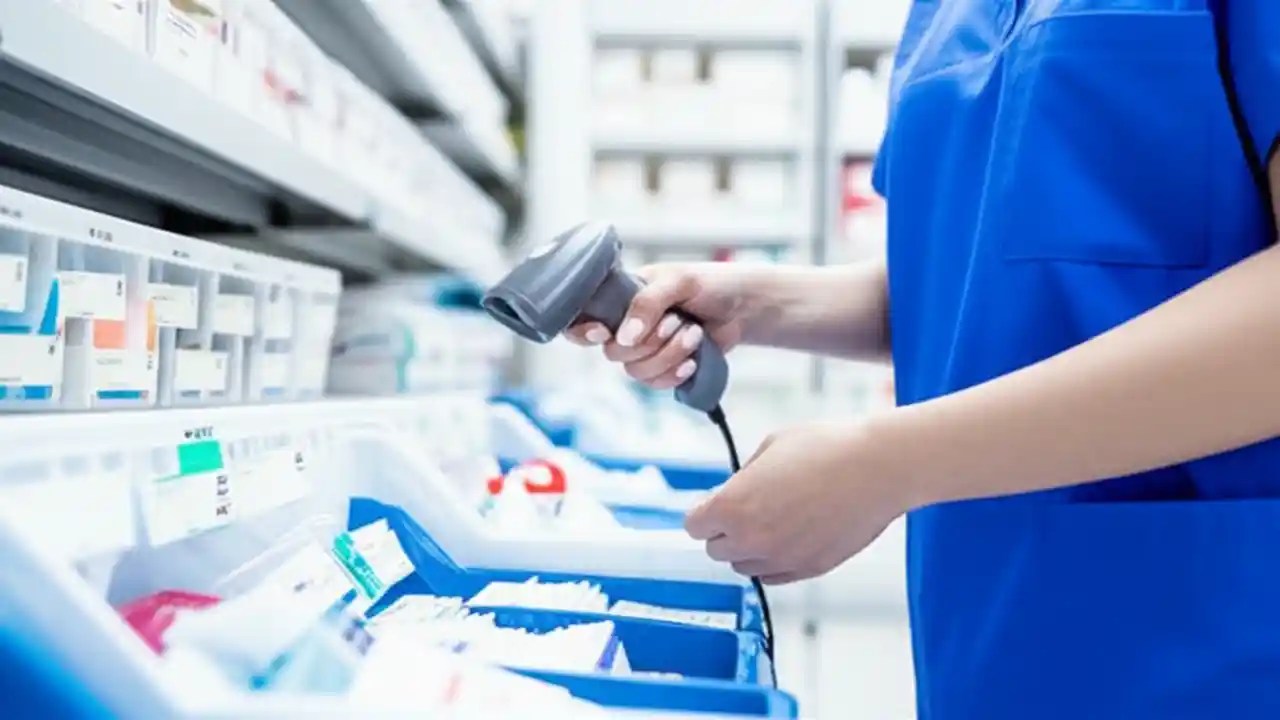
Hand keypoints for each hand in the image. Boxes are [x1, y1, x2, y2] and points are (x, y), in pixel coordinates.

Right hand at [565, 263, 749, 389]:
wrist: (743, 307)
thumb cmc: (709, 284)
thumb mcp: (677, 281)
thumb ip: (647, 303)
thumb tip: (624, 337)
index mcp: (621, 298)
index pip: (582, 318)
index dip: (582, 332)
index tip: (601, 333)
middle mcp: (627, 326)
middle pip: (613, 353)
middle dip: (649, 342)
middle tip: (677, 321)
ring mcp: (645, 351)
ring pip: (636, 371)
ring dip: (669, 355)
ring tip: (694, 334)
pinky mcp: (664, 369)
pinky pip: (656, 384)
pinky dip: (675, 373)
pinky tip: (692, 360)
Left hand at [684, 419, 910, 584]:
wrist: (877, 468)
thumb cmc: (828, 449)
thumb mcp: (770, 447)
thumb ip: (744, 477)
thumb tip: (738, 490)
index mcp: (733, 506)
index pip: (695, 525)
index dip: (704, 512)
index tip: (713, 505)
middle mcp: (752, 539)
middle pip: (716, 550)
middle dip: (724, 531)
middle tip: (744, 510)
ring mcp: (781, 559)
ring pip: (745, 567)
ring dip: (749, 548)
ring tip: (772, 521)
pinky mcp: (809, 569)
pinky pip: (775, 575)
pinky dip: (774, 560)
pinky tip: (789, 536)